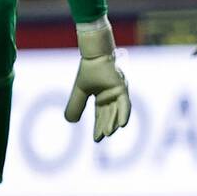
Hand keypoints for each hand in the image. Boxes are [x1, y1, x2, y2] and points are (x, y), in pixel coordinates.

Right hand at [65, 18, 131, 141]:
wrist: (93, 56)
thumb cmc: (88, 70)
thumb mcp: (80, 92)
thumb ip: (76, 105)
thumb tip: (71, 121)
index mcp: (102, 96)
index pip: (101, 115)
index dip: (99, 126)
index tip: (96, 139)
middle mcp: (112, 96)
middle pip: (109, 115)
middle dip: (105, 127)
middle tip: (101, 138)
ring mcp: (119, 92)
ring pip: (116, 111)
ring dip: (113, 122)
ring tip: (108, 134)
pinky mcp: (122, 88)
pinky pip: (125, 104)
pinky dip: (124, 114)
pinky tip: (122, 125)